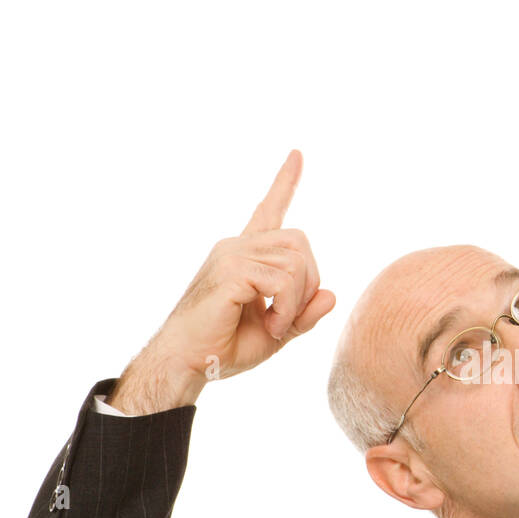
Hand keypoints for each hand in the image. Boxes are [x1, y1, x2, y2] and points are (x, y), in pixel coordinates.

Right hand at [110, 151, 335, 412]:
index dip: (285, 182)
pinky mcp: (230, 271)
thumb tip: (331, 294)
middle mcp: (237, 246)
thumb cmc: (224, 347)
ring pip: (296, 264)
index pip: (268, 208)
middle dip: (308, 284)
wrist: (186, 363)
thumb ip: (304, 314)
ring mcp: (231, 255)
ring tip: (275, 326)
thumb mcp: (277, 332)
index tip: (297, 154)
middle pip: (300, 244)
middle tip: (288, 319)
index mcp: (245, 254)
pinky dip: (286, 308)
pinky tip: (271, 326)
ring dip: (296, 302)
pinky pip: (282, 281)